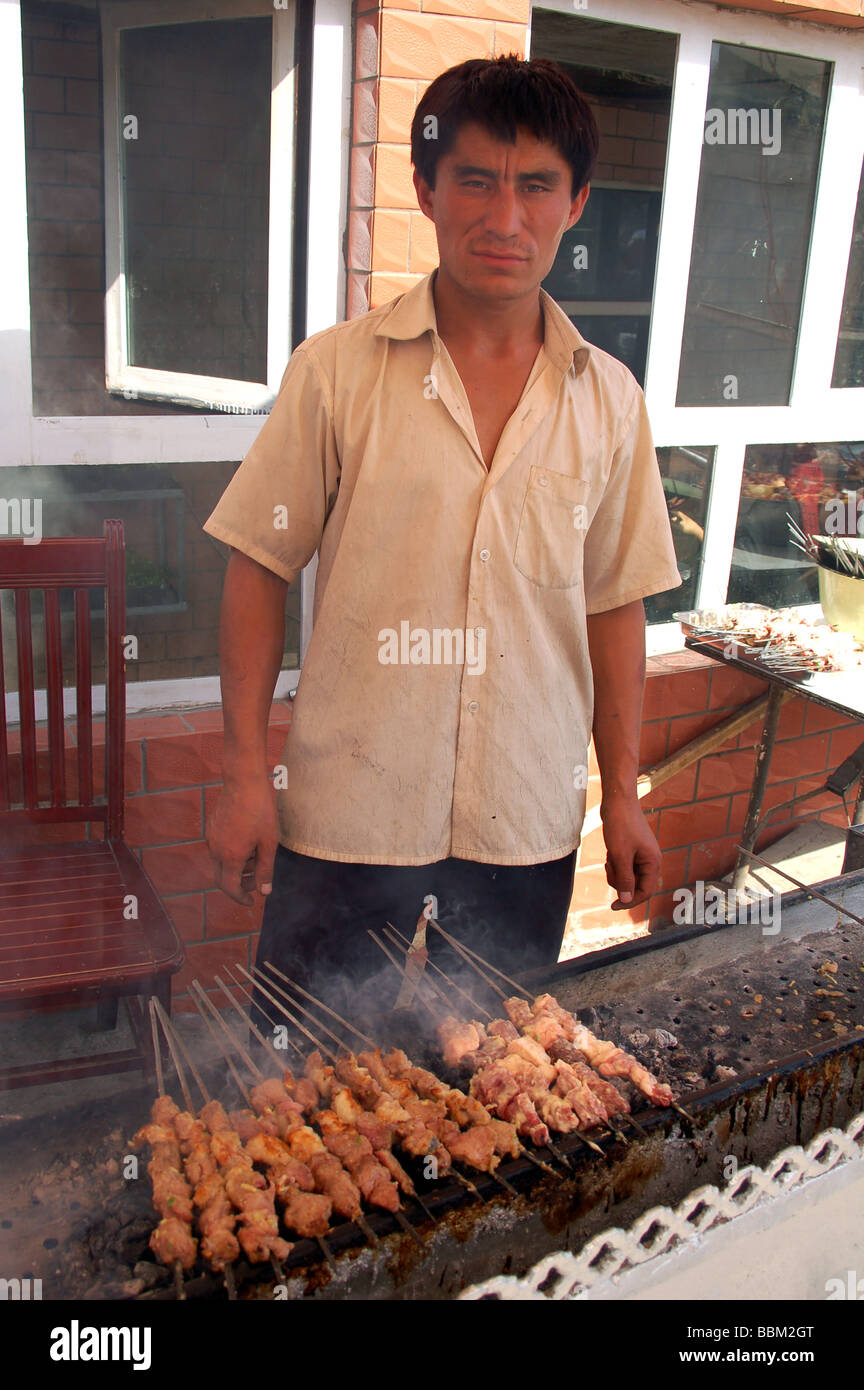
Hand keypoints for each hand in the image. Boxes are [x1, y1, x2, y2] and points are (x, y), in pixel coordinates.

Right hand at [207, 776, 278, 904]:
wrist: (243, 781)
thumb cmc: (260, 810)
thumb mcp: (268, 842)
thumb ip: (265, 869)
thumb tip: (264, 892)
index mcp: (231, 857)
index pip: (230, 888)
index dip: (241, 898)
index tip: (251, 901)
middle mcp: (216, 850)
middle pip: (222, 879)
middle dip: (238, 886)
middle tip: (256, 882)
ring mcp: (211, 838)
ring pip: (220, 864)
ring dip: (236, 869)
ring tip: (255, 858)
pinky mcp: (211, 828)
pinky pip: (218, 849)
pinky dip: (231, 855)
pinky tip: (246, 844)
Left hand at [600, 797, 660, 910]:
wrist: (618, 801)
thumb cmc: (620, 825)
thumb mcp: (619, 855)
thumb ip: (624, 879)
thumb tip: (625, 900)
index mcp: (653, 862)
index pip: (645, 892)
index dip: (629, 901)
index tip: (612, 907)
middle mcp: (650, 860)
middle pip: (635, 885)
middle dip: (619, 879)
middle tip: (609, 865)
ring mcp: (641, 855)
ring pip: (627, 876)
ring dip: (616, 871)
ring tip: (610, 855)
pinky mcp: (632, 850)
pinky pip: (623, 865)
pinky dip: (615, 862)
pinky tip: (611, 850)